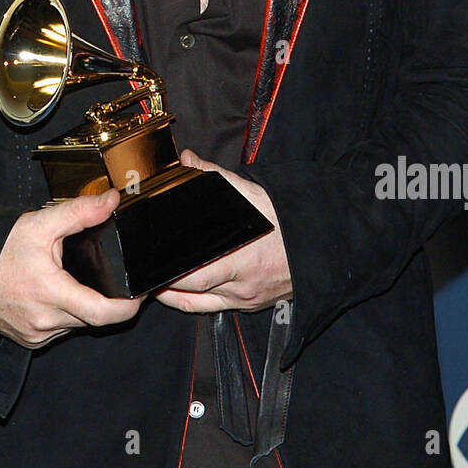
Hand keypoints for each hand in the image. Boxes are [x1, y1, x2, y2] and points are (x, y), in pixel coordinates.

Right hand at [0, 188, 142, 347]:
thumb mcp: (41, 224)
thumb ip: (80, 212)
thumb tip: (111, 201)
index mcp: (51, 292)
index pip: (101, 313)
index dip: (127, 308)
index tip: (138, 295)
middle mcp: (45, 320)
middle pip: (91, 317)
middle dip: (103, 300)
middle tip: (104, 278)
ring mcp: (37, 334)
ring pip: (76, 325)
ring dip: (81, 308)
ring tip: (73, 282)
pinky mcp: (29, 340)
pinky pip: (59, 331)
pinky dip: (64, 315)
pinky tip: (55, 295)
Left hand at [154, 150, 292, 313]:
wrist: (324, 243)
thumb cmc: (288, 220)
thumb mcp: (251, 194)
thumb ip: (214, 177)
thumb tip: (188, 160)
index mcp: (238, 261)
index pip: (191, 275)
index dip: (165, 271)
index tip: (146, 260)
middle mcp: (240, 286)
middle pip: (190, 292)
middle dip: (163, 283)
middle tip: (144, 269)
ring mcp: (245, 299)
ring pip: (199, 305)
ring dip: (173, 295)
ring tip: (153, 281)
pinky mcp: (251, 304)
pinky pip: (215, 308)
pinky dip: (195, 300)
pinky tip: (180, 289)